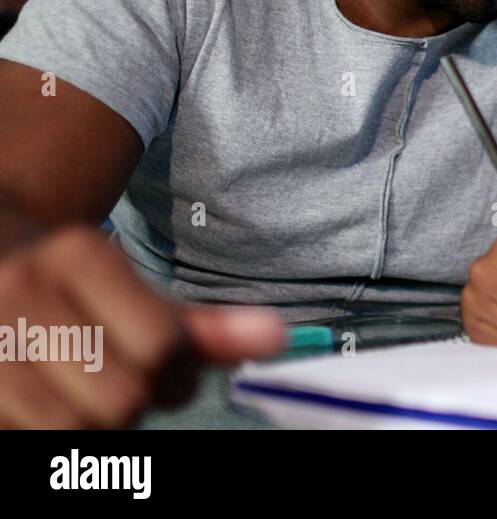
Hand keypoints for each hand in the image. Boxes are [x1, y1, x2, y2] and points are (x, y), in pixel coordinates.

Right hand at [0, 226, 285, 427]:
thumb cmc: (78, 293)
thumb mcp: (139, 295)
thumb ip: (204, 326)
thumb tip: (276, 337)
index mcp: (79, 254)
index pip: (162, 347)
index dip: (177, 374)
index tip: (166, 367)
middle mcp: (21, 288)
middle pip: (119, 399)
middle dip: (134, 403)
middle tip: (122, 382)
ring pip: (72, 429)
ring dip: (91, 425)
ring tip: (81, 392)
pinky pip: (25, 438)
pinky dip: (46, 432)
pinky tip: (43, 400)